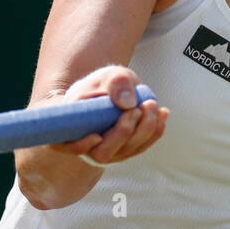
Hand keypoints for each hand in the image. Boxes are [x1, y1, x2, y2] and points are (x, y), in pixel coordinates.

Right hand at [52, 65, 168, 165]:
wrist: (109, 93)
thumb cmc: (101, 85)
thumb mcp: (106, 76)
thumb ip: (116, 82)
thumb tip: (128, 103)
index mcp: (71, 127)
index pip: (67, 146)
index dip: (80, 146)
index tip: (97, 135)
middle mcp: (87, 145)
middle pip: (104, 153)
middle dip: (125, 131)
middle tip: (140, 107)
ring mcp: (108, 151)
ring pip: (126, 151)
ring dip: (145, 130)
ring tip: (153, 105)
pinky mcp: (125, 151)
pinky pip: (141, 147)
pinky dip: (155, 132)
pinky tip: (162, 113)